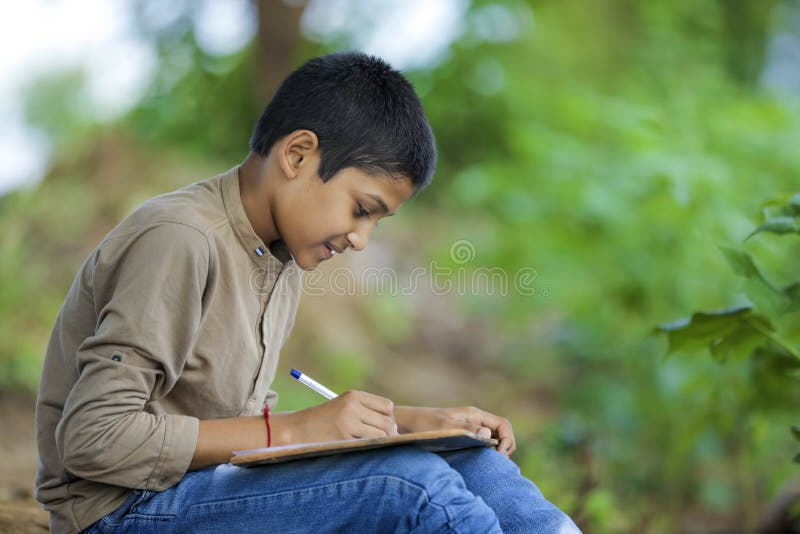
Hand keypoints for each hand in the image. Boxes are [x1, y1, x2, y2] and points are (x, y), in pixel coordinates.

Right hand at [271, 390, 397, 445]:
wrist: (297, 429)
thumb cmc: (324, 419)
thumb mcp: (343, 406)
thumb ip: (366, 410)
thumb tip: (393, 425)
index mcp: (354, 395)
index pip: (387, 406)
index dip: (389, 417)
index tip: (383, 425)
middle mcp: (353, 406)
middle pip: (387, 422)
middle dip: (389, 433)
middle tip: (383, 440)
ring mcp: (349, 423)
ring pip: (380, 436)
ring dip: (379, 443)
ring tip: (369, 444)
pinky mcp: (344, 438)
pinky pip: (367, 445)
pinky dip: (367, 449)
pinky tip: (358, 449)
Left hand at [394, 405, 515, 456]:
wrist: (406, 423)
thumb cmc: (424, 425)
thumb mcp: (444, 428)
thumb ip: (467, 430)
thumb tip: (488, 436)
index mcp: (474, 414)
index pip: (503, 424)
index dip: (508, 440)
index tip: (499, 456)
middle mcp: (475, 419)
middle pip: (502, 432)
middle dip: (505, 447)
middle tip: (497, 463)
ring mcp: (470, 427)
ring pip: (494, 438)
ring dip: (497, 450)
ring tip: (490, 464)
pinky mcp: (464, 435)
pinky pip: (483, 443)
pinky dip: (487, 452)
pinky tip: (480, 462)